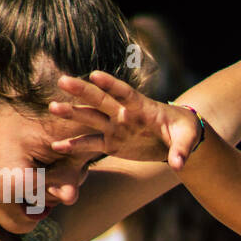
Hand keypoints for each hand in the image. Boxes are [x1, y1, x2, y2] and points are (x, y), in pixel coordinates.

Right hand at [49, 71, 203, 170]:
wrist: (175, 139)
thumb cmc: (184, 132)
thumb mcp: (188, 138)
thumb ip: (181, 150)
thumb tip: (178, 165)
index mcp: (143, 107)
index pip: (125, 93)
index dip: (110, 84)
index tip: (94, 75)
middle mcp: (124, 114)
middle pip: (101, 100)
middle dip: (82, 91)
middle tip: (63, 80)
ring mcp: (115, 128)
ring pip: (90, 119)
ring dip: (72, 114)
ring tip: (53, 107)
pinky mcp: (112, 144)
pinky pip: (90, 144)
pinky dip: (75, 146)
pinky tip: (57, 146)